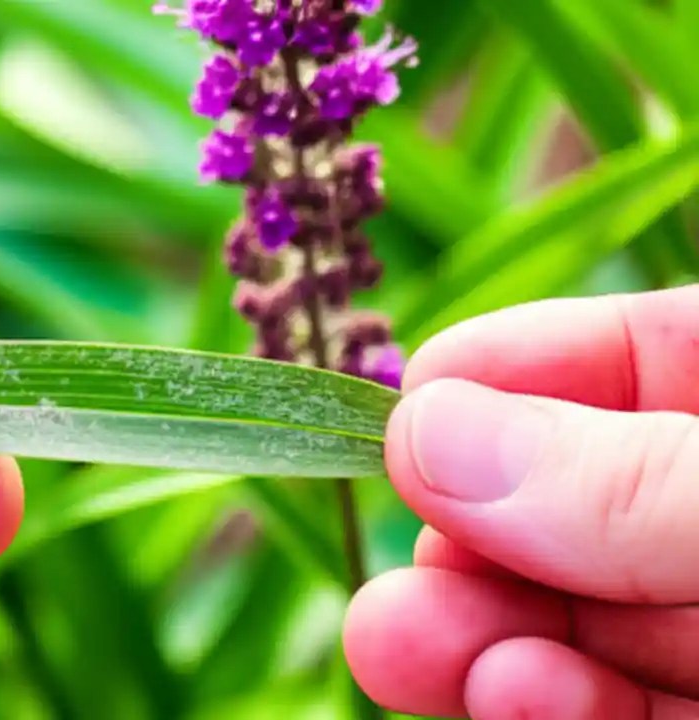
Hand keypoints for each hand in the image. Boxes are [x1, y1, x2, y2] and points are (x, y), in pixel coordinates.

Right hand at [344, 286, 698, 718]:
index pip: (655, 352)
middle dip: (471, 530)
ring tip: (395, 643)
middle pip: (591, 502)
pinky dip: (562, 712)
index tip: (416, 389)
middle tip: (385, 545)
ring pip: (596, 624)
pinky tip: (507, 694)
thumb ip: (634, 481)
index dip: (526, 363)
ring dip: (482, 634)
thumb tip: (430, 430)